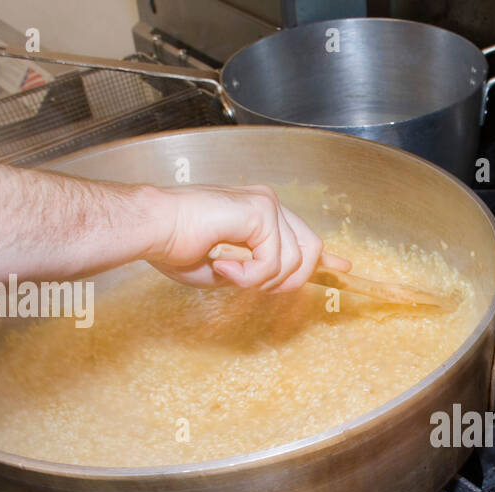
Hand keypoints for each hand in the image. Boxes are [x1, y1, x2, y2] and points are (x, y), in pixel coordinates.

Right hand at [146, 183, 349, 291]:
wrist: (151, 227)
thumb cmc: (172, 244)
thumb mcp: (223, 269)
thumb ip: (252, 272)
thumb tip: (268, 284)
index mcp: (258, 213)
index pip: (302, 235)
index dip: (324, 257)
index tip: (343, 268)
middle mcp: (267, 204)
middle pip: (310, 249)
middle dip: (289, 280)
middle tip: (250, 285)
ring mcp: (266, 205)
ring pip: (294, 261)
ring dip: (260, 280)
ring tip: (227, 273)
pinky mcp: (260, 211)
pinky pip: (274, 261)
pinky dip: (250, 275)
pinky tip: (223, 266)